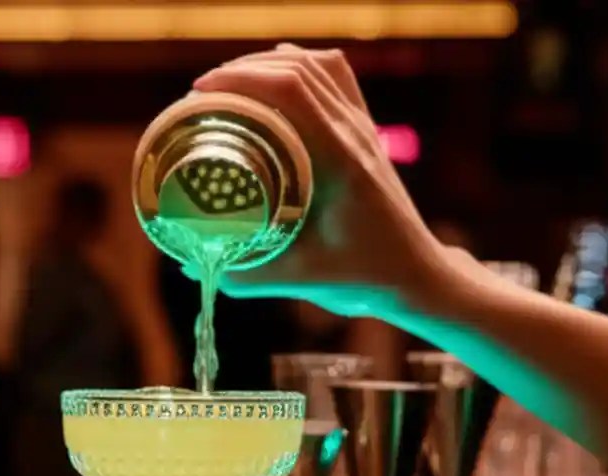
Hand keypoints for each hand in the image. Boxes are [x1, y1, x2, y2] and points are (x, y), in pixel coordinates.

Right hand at [193, 45, 460, 321]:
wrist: (416, 274)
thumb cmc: (365, 277)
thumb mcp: (301, 279)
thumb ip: (245, 274)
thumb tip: (192, 265)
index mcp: (340, 159)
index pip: (290, 90)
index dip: (239, 79)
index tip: (200, 94)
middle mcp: (354, 133)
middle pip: (297, 68)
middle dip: (242, 70)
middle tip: (202, 95)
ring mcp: (363, 128)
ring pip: (317, 65)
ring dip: (269, 64)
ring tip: (230, 84)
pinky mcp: (365, 131)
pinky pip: (335, 77)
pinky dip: (300, 66)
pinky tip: (273, 77)